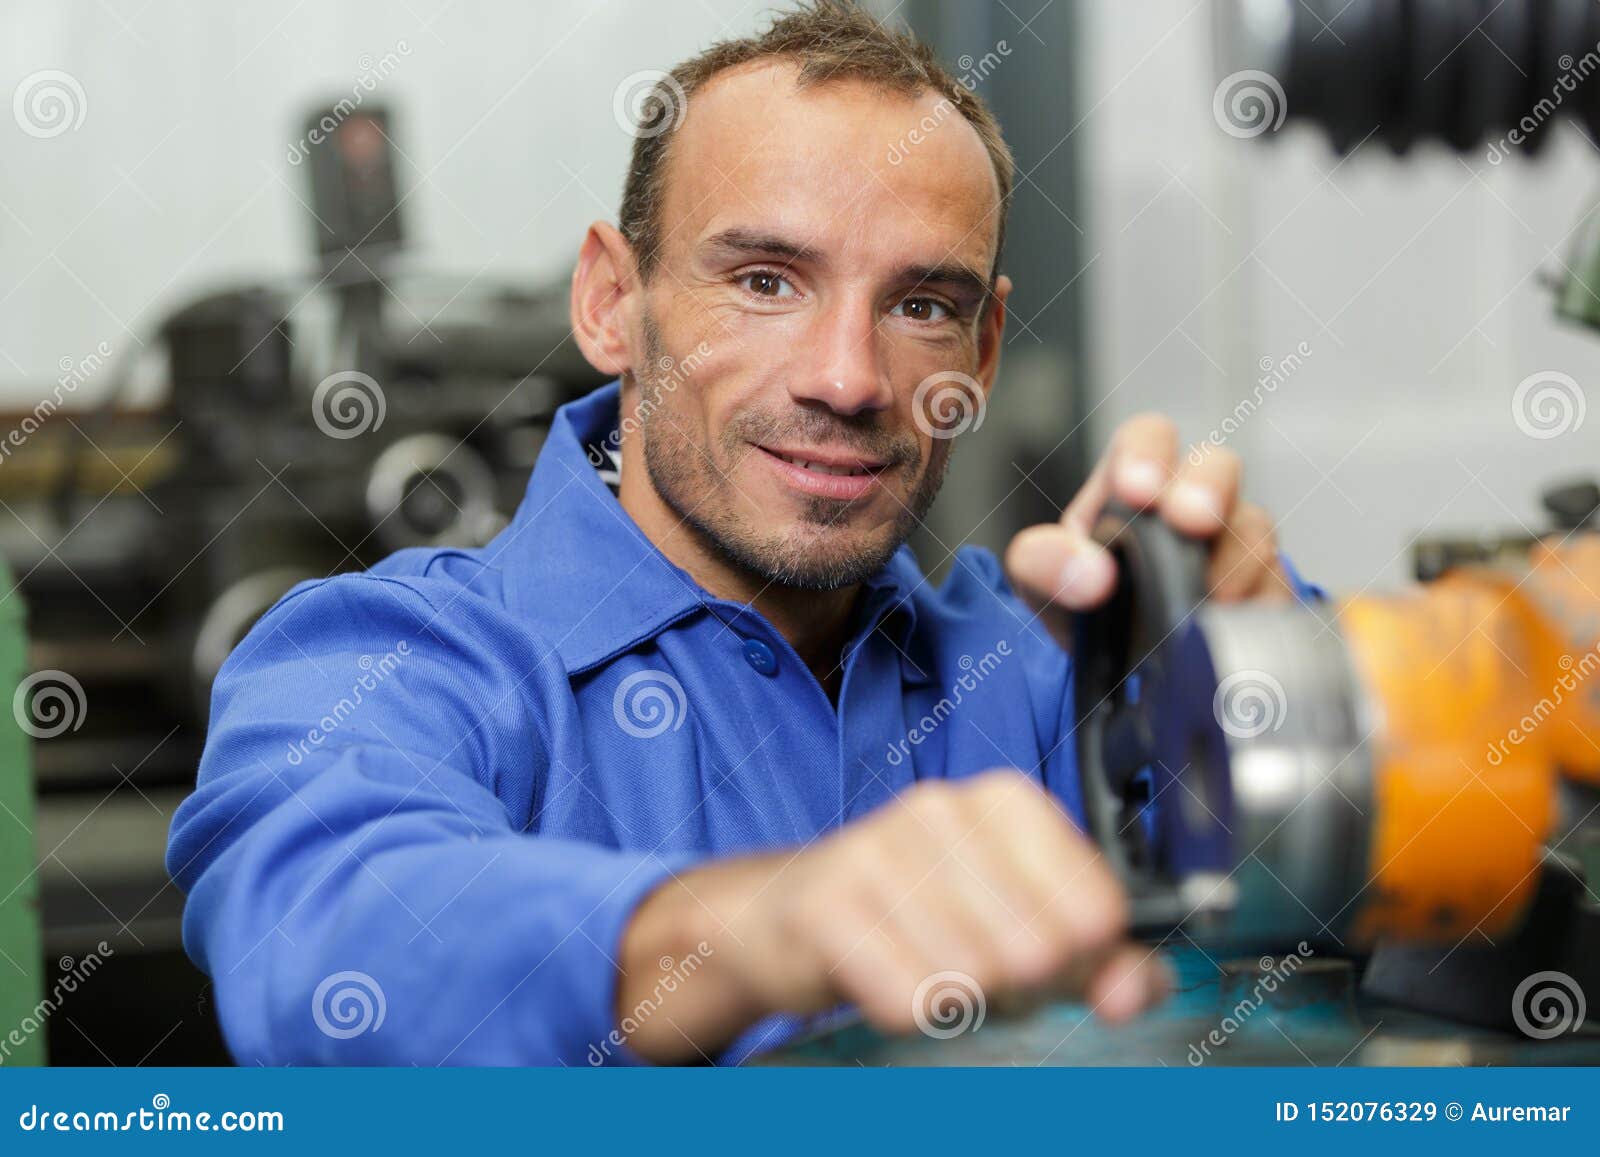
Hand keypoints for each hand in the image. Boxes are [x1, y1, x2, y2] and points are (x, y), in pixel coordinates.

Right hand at [616, 770, 1170, 1061]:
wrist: (776, 919)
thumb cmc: (909, 915)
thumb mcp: (1014, 923)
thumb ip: (1094, 957)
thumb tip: (1135, 988)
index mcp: (1005, 800)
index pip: (1096, 911)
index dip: (1077, 961)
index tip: (1037, 955)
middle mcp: (944, 807)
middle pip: (1040, 952)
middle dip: (1015, 988)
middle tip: (967, 969)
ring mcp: (880, 848)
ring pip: (976, 978)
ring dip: (955, 1002)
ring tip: (921, 968)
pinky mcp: (829, 902)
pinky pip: (910, 1000)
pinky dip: (902, 1012)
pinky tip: (879, 976)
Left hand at [1004, 413, 1292, 631]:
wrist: (1119, 663)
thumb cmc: (1085, 598)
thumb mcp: (1043, 580)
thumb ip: (1044, 565)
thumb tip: (1089, 574)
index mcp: (1132, 483)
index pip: (1148, 438)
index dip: (1147, 453)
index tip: (1138, 489)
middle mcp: (1190, 501)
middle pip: (1218, 467)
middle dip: (1208, 489)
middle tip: (1193, 522)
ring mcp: (1233, 542)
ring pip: (1254, 529)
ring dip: (1232, 563)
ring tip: (1205, 600)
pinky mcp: (1263, 590)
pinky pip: (1276, 589)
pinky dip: (1256, 607)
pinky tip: (1231, 626)